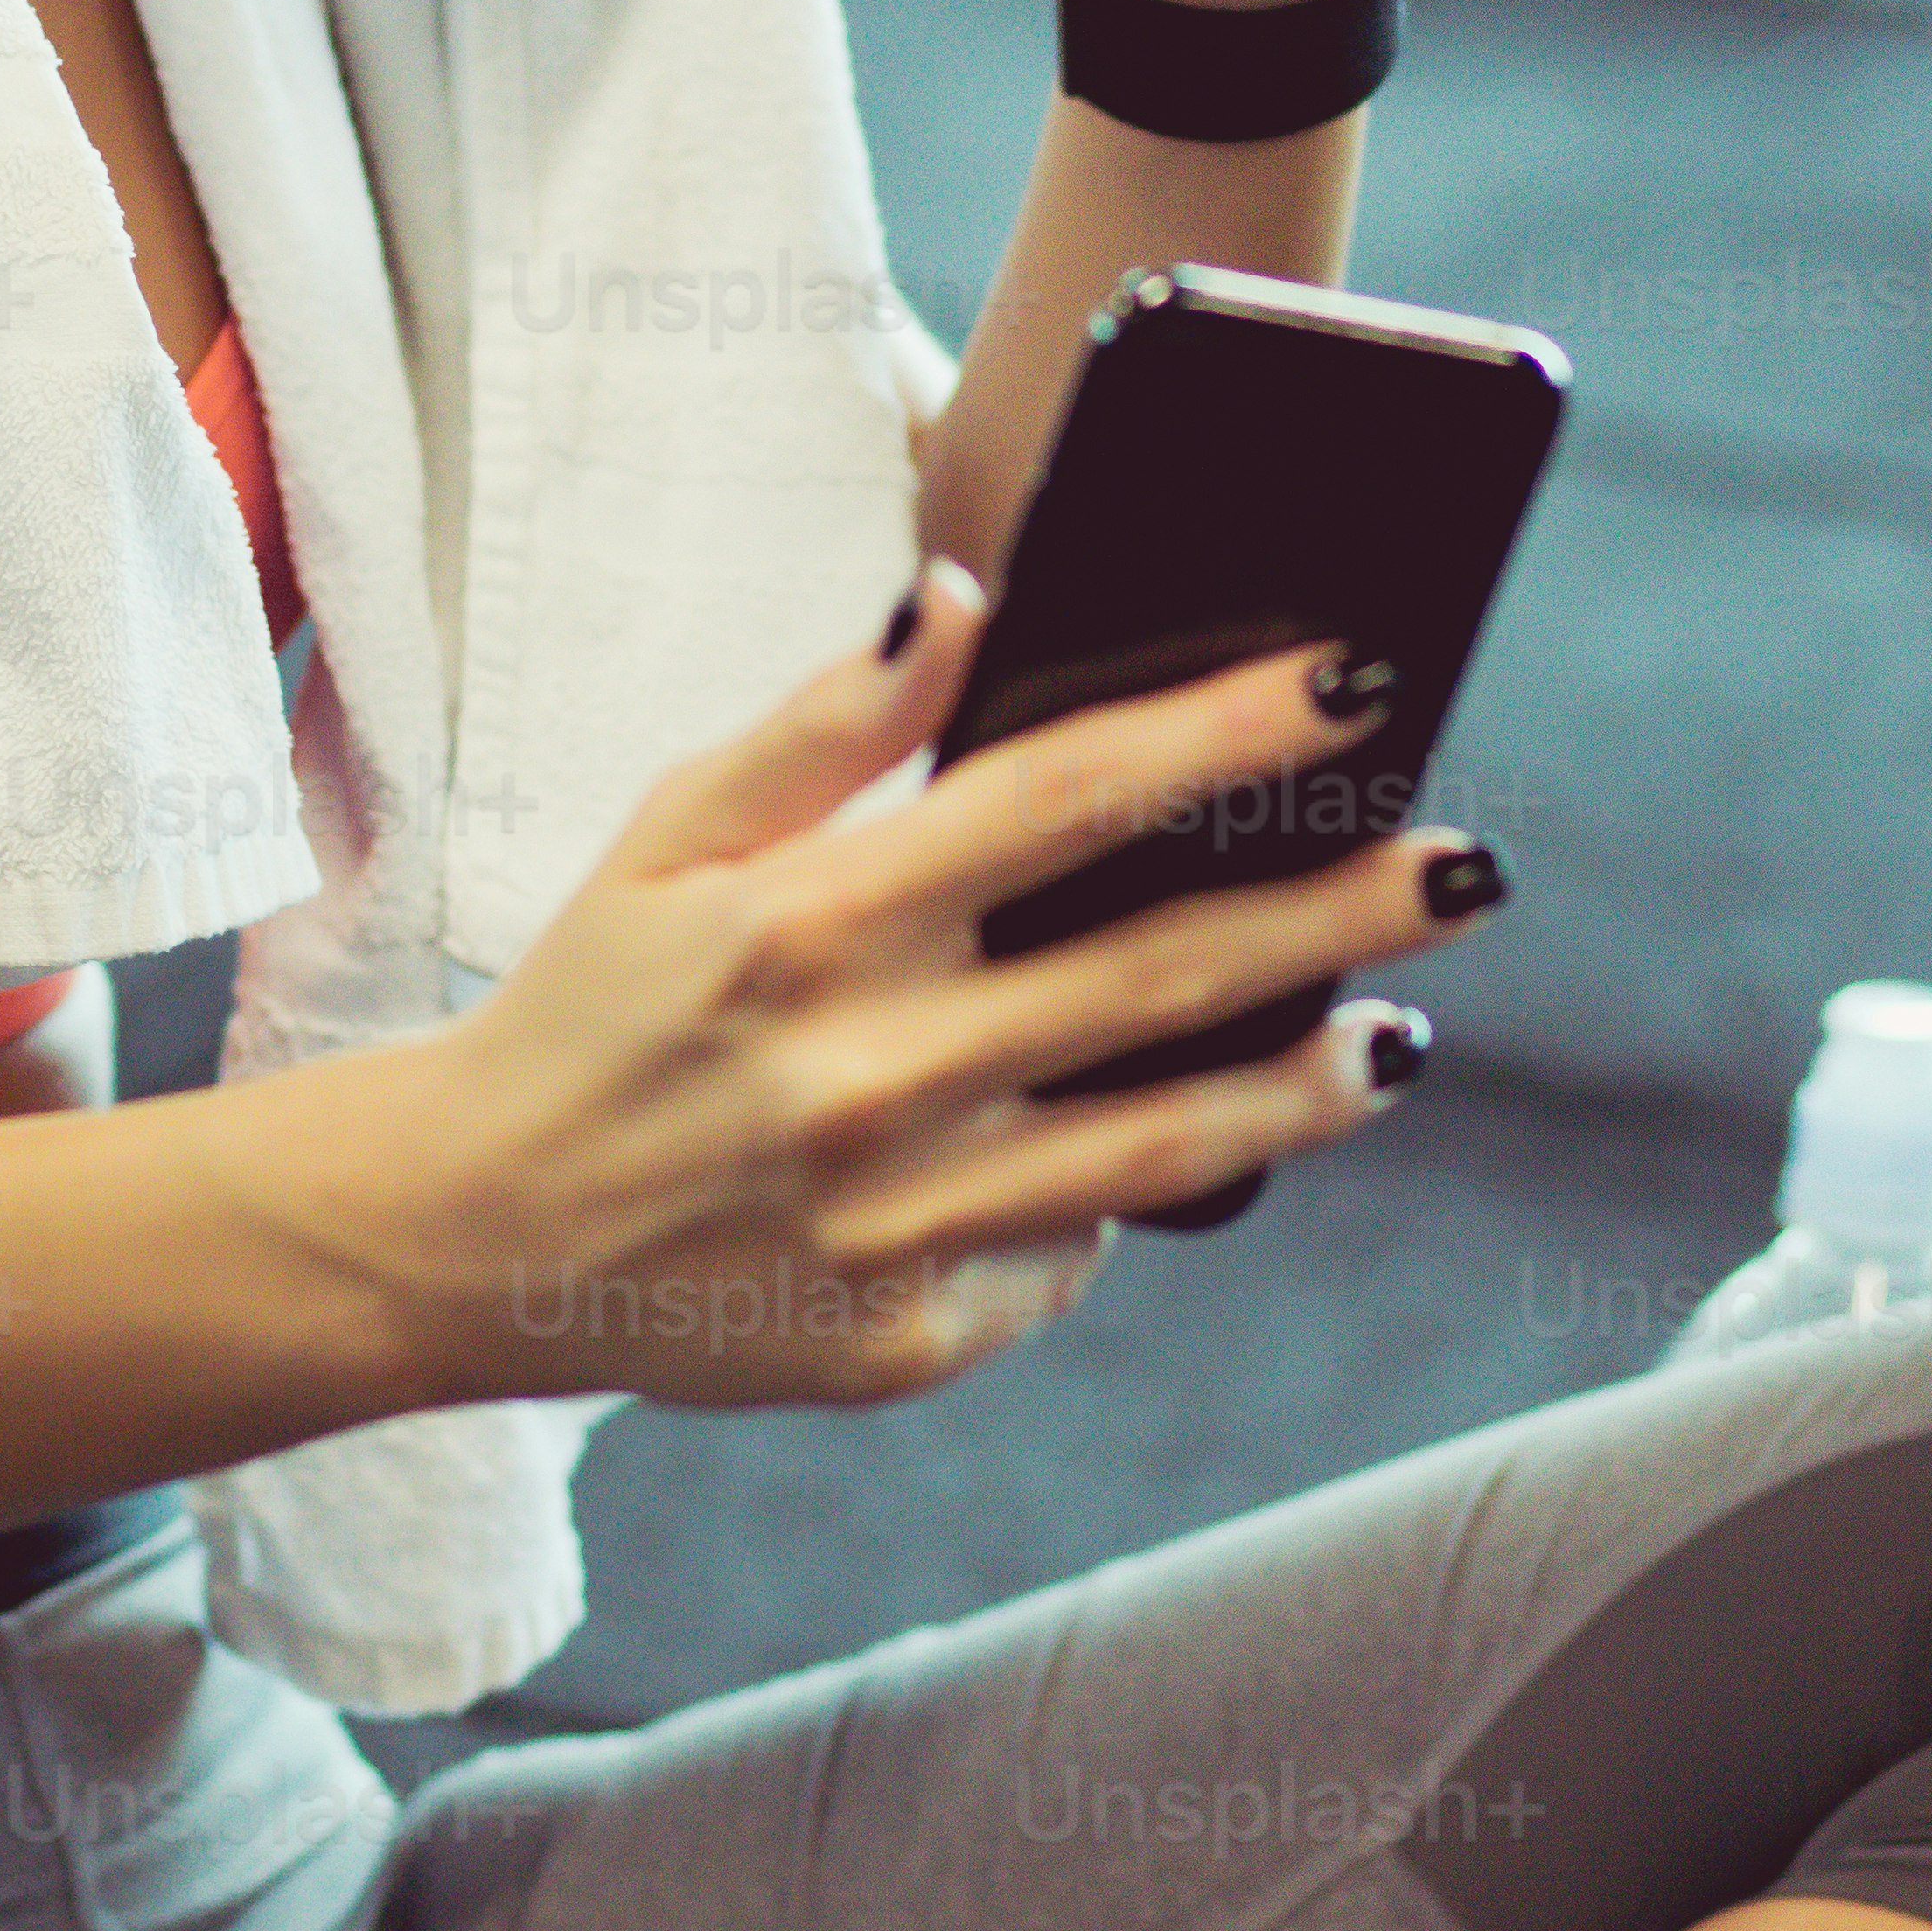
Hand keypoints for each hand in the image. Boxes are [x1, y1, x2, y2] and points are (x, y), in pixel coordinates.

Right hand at [395, 561, 1495, 1413]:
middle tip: (1468, 867)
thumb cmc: (586, 1008)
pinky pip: (1061, 1264)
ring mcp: (889, 1223)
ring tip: (1397, 1041)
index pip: (1057, 800)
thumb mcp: (664, 836)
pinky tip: (1162, 1158)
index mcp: (801, 924)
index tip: (1359, 683)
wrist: (463, 1238)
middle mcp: (857, 1075)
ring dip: (1300, 1086)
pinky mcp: (902, 1340)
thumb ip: (820, 723)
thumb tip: (960, 590)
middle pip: (1152, 974)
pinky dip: (1120, 1206)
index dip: (1221, 738)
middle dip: (1333, 914)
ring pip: (1156, 1148)